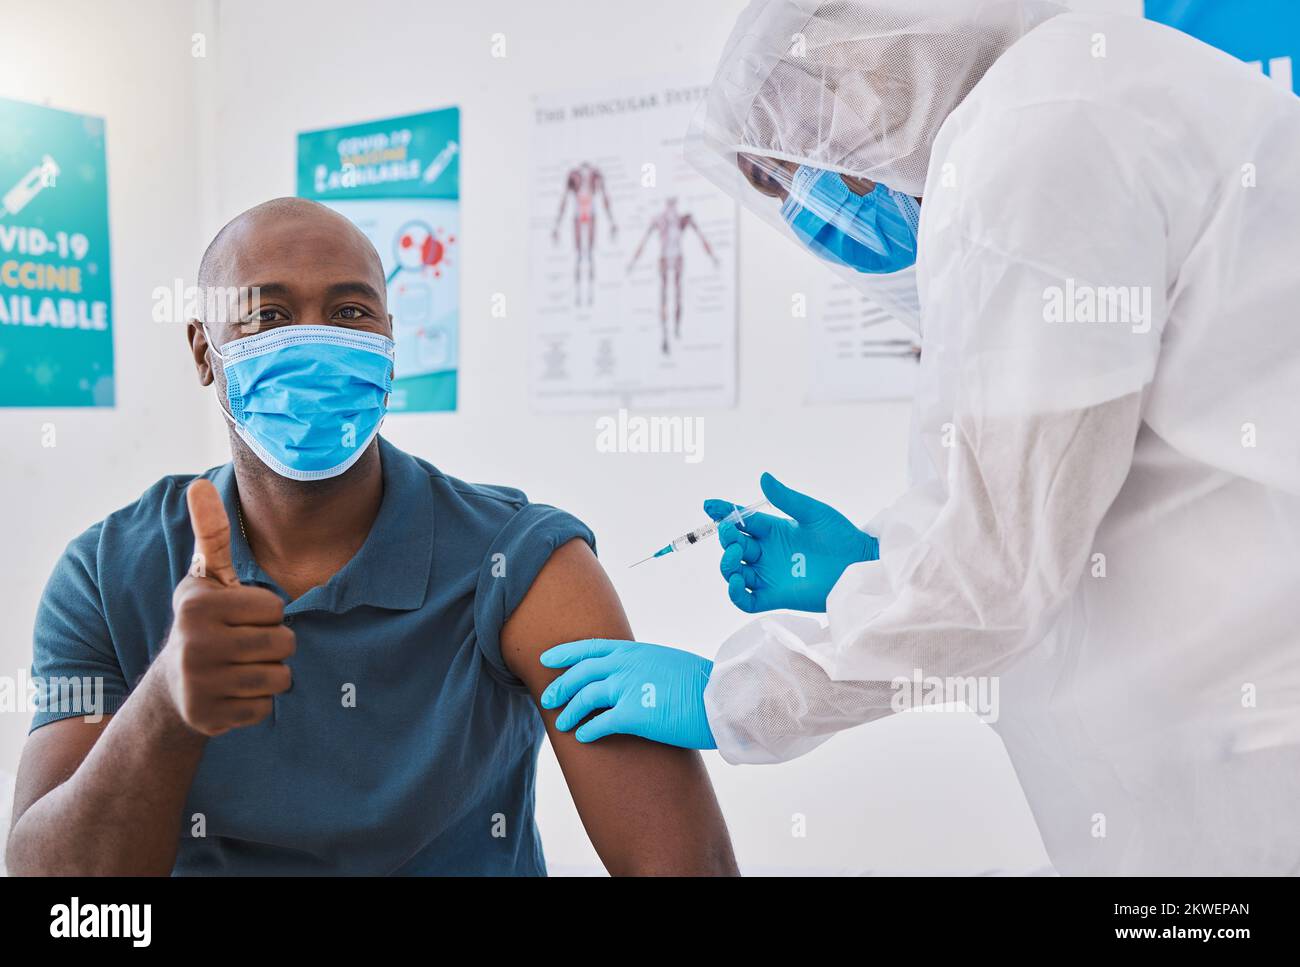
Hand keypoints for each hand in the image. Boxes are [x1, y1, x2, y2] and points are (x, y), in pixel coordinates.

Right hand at [157, 480, 294, 735]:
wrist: (173, 686)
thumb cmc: (205, 622)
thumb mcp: (206, 578)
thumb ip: (211, 533)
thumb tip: (199, 485)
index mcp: (198, 605)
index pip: (277, 608)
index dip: (269, 613)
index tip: (243, 617)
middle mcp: (194, 644)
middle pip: (284, 643)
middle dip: (275, 645)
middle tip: (245, 645)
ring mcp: (200, 685)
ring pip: (280, 678)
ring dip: (270, 674)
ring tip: (242, 667)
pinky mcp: (209, 718)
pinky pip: (266, 709)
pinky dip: (258, 703)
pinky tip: (234, 693)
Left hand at [539, 639, 714, 748]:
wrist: (721, 697)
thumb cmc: (701, 683)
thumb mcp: (667, 661)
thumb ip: (644, 665)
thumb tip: (633, 675)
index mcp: (634, 650)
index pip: (590, 648)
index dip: (565, 653)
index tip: (547, 658)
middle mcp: (625, 665)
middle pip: (580, 674)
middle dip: (560, 686)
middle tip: (548, 698)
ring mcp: (627, 688)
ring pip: (585, 699)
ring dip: (570, 712)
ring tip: (563, 724)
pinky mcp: (633, 715)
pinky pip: (600, 723)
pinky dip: (588, 731)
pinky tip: (583, 737)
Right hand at [705, 472, 877, 613]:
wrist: (860, 564)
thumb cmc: (841, 536)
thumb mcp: (813, 512)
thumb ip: (786, 498)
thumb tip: (763, 477)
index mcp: (773, 530)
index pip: (741, 520)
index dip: (723, 512)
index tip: (709, 505)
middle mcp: (767, 553)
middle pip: (733, 546)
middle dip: (726, 539)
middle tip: (733, 535)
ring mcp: (768, 575)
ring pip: (734, 572)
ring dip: (727, 564)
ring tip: (736, 556)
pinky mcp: (774, 596)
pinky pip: (745, 599)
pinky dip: (734, 593)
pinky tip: (736, 581)